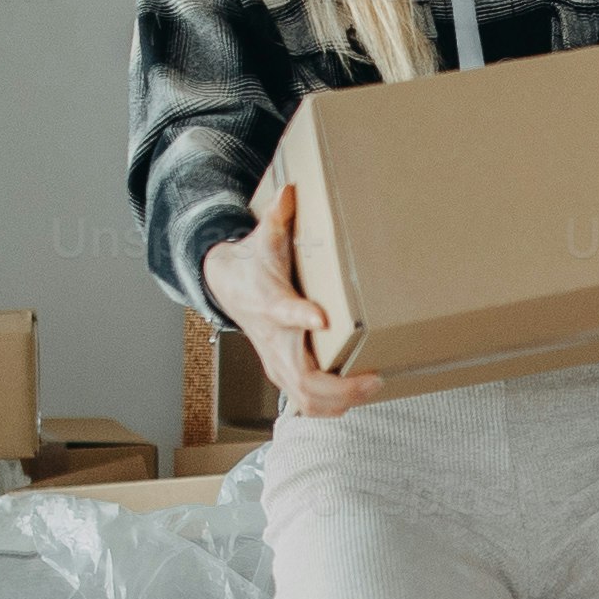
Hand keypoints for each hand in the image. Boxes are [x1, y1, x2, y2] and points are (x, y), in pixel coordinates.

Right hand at [201, 179, 384, 418]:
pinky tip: (357, 397)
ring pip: (306, 399)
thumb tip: (289, 192)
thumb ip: (277, 217)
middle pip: (302, 377)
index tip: (320, 316)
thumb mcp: (262, 237)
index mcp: (269, 302)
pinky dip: (332, 405)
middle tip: (374, 376)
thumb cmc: (250, 264)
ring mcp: (277, 362)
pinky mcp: (282, 373)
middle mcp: (273, 340)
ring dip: (340, 401)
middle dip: (340, 385)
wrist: (224, 286)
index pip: (282, 311)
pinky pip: (306, 402)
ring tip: (373, 385)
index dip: (300, 315)